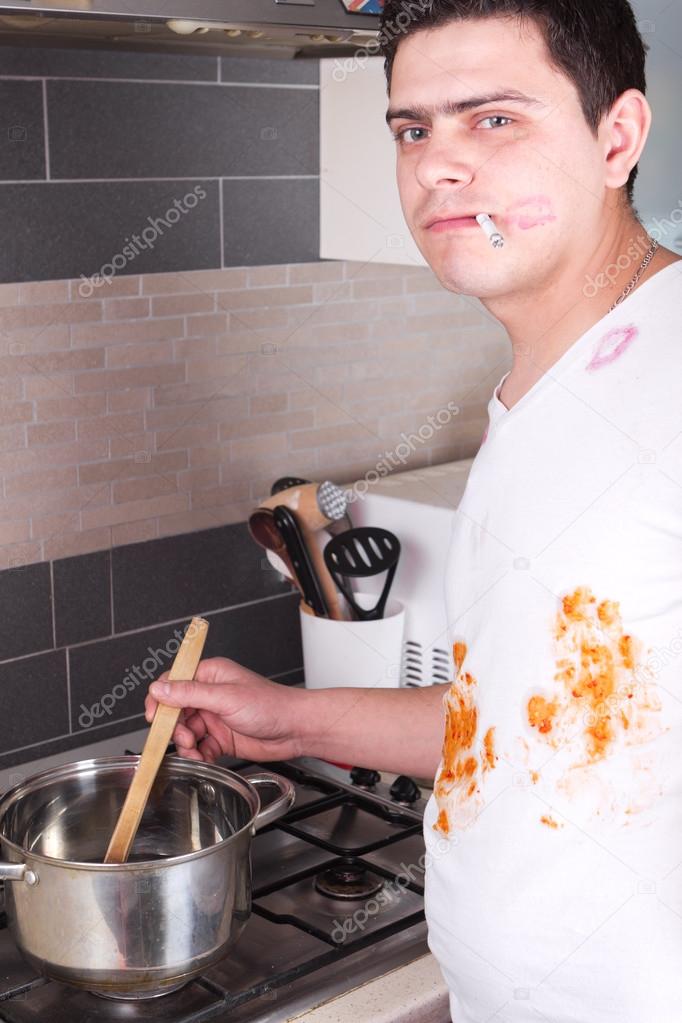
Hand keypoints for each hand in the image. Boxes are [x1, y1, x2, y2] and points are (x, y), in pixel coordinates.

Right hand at [144, 657, 306, 762]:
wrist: (295, 729)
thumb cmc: (271, 705)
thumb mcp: (226, 697)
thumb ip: (190, 694)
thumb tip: (159, 688)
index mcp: (210, 675)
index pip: (173, 682)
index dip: (160, 699)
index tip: (155, 717)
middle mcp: (210, 694)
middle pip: (175, 711)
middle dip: (174, 728)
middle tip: (184, 738)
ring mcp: (215, 717)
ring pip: (185, 732)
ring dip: (185, 744)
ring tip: (195, 750)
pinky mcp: (221, 737)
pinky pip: (199, 747)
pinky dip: (198, 755)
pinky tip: (204, 758)